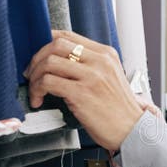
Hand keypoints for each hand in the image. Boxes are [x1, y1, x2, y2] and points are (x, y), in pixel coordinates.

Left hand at [24, 30, 144, 150]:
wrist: (133, 131)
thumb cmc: (119, 110)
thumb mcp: (111, 78)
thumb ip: (91, 66)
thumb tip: (60, 62)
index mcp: (106, 54)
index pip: (69, 36)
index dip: (47, 42)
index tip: (39, 56)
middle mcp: (100, 61)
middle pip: (56, 45)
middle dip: (37, 59)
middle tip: (32, 74)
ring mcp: (91, 76)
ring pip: (49, 62)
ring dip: (35, 77)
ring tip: (35, 90)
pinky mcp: (82, 93)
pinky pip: (48, 82)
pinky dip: (37, 90)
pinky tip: (39, 100)